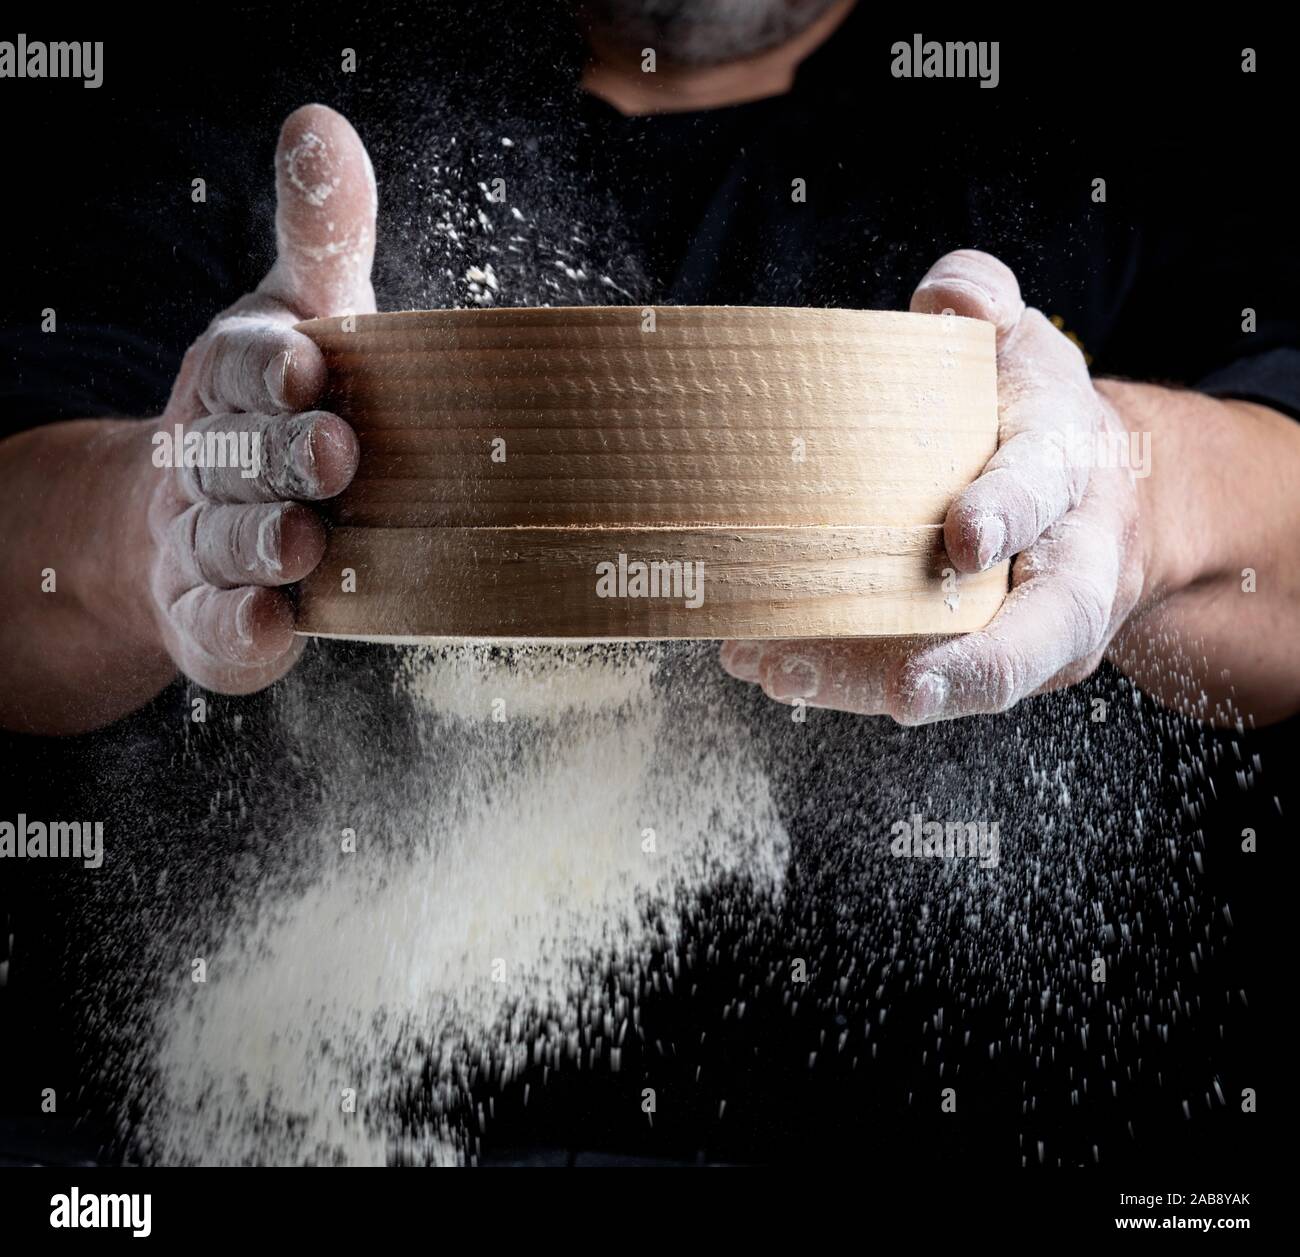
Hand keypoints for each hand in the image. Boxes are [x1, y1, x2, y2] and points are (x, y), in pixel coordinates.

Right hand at [144, 104, 376, 693]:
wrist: (193, 521)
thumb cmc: (276, 407)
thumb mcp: (300, 313)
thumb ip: (320, 235)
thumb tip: (321, 123)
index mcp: (239, 383)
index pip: (245, 366)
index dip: (270, 366)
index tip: (307, 363)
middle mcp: (216, 462)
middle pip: (240, 457)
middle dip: (279, 454)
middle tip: (333, 452)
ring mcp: (207, 544)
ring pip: (228, 543)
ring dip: (262, 541)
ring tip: (305, 541)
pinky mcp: (214, 618)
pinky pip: (219, 628)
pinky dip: (239, 628)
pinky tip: (267, 625)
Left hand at [721, 249, 1144, 721]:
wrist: (1094, 499)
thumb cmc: (1039, 422)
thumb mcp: (1024, 348)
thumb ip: (985, 306)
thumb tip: (949, 296)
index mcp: (1071, 475)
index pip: (1047, 491)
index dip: (1009, 512)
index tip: (964, 534)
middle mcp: (1066, 570)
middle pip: (1041, 635)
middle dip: (977, 667)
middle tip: (908, 690)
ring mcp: (1028, 631)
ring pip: (967, 674)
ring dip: (869, 683)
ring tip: (781, 671)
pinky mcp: (981, 659)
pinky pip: (916, 677)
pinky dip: (842, 681)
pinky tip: (769, 666)